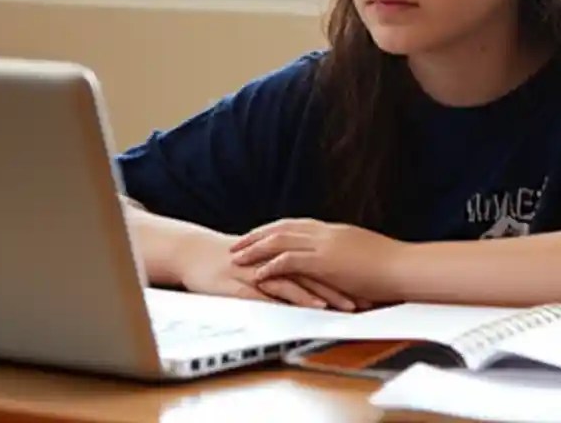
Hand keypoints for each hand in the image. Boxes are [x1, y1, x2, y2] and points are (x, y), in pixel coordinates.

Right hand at [173, 230, 362, 310]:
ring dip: (324, 293)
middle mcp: (276, 258)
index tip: (367, 286)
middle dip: (342, 285)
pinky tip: (310, 308)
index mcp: (282, 252)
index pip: (319, 262)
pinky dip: (295, 299)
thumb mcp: (261, 261)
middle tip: (367, 299)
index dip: (343, 274)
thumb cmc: (227, 261)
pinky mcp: (248, 282)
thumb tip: (309, 279)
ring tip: (346, 305)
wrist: (193, 253)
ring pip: (300, 280)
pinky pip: (275, 292)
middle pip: (316, 271)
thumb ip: (284, 267)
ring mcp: (263, 269)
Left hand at [230, 218, 407, 301]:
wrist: (405, 267)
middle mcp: (325, 233)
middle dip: (258, 235)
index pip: (296, 224)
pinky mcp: (325, 262)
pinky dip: (271, 266)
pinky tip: (258, 274)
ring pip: (280, 241)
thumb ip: (346, 254)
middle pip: (282, 228)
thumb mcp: (363, 253)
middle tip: (238, 242)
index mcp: (334, 230)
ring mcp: (325, 245)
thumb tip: (339, 262)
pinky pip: (290, 261)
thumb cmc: (391, 266)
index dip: (275, 229)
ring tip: (238, 256)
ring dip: (256, 249)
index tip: (259, 233)